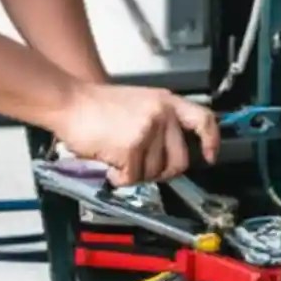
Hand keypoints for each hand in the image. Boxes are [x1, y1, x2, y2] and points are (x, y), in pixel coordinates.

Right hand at [53, 83, 219, 185]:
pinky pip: (132, 178)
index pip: (204, 120)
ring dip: (135, 173)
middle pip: (180, 160)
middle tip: (143, 168)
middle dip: (162, 172)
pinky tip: (110, 164)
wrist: (69, 102)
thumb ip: (162, 121)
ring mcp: (148, 130)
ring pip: (153, 172)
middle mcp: (162, 114)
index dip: (211, 141)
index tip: (210, 156)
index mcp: (167, 102)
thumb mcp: (141, 102)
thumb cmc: (98, 105)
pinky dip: (119, 178)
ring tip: (119, 158)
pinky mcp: (131, 146)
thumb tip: (172, 152)